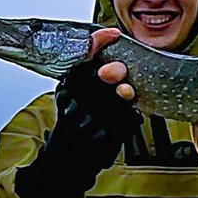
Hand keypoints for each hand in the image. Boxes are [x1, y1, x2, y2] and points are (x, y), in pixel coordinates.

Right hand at [13, 29, 139, 197]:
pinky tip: (129, 115)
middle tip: (119, 69)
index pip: (79, 62)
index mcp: (66, 91)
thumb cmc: (74, 122)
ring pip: (114, 103)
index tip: (111, 33)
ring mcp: (88, 126)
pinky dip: (131, 116)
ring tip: (127, 93)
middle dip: (111, 74)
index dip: (96, 45)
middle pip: (97, 82)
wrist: (66, 163)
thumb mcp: (72, 95)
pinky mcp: (105, 142)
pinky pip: (126, 122)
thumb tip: (108, 43)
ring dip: (124, 96)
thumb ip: (86, 72)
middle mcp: (74, 108)